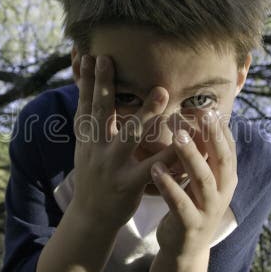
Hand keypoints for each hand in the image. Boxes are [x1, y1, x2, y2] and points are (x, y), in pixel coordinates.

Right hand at [71, 54, 177, 230]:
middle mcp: (96, 148)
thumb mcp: (85, 147)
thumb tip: (87, 90)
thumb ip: (90, 121)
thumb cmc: (94, 175)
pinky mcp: (128, 184)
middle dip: (104, 85)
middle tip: (108, 58)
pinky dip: (170, 155)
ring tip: (161, 91)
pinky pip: (153, 167)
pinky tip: (185, 142)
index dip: (86, 81)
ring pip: (130, 135)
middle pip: (101, 112)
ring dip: (146, 112)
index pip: (85, 104)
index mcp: (87, 138)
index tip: (89, 55)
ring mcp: (112, 166)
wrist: (91, 217)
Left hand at [150, 107, 237, 255]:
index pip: (228, 148)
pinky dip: (169, 186)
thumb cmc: (191, 203)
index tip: (208, 107)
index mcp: (226, 178)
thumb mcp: (202, 179)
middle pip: (222, 160)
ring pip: (203, 180)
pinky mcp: (191, 225)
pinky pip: (181, 204)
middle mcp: (223, 192)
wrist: (185, 249)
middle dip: (212, 136)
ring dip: (191, 157)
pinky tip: (156, 170)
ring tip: (177, 137)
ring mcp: (208, 210)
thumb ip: (204, 154)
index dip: (220, 128)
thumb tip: (202, 115)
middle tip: (200, 114)